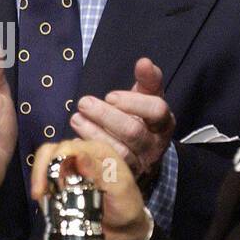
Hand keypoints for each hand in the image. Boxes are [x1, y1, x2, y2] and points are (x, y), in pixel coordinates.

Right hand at [31, 140, 150, 239]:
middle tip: (39, 193)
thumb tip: (78, 155)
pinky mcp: (64, 180)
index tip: (49, 184)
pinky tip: (45, 200)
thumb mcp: (119, 188)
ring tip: (41, 198)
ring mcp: (71, 167)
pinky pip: (47, 178)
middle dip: (41, 170)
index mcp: (97, 150)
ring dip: (40, 179)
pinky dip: (43, 188)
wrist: (125, 226)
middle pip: (51, 151)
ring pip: (46, 162)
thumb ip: (99, 171)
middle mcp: (82, 154)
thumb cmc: (127, 205)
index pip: (67, 146)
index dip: (54, 161)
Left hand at [70, 57, 174, 181]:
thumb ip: (148, 80)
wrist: (144, 157)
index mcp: (164, 123)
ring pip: (118, 153)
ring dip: (93, 134)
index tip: (110, 95)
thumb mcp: (148, 99)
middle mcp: (154, 145)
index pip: (157, 110)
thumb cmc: (142, 119)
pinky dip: (90, 153)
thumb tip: (144, 61)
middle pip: (133, 132)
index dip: (133, 102)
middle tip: (83, 102)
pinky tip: (76, 139)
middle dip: (106, 116)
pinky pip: (105, 168)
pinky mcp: (122, 178)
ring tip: (76, 118)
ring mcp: (139, 164)